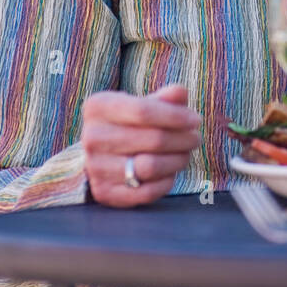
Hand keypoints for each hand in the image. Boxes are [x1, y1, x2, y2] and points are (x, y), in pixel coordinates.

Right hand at [81, 85, 202, 206]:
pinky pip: (145, 192)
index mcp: (98, 107)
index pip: (143, 111)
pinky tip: (171, 171)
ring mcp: (95, 168)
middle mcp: (90, 137)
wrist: (102, 152)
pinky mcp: (104, 193)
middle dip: (182, 139)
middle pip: (152, 139)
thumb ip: (164, 98)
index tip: (195, 120)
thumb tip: (180, 93)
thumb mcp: (143, 103)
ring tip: (186, 153)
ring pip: (150, 167)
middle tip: (195, 138)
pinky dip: (165, 182)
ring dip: (177, 160)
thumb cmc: (129, 122)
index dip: (175, 116)